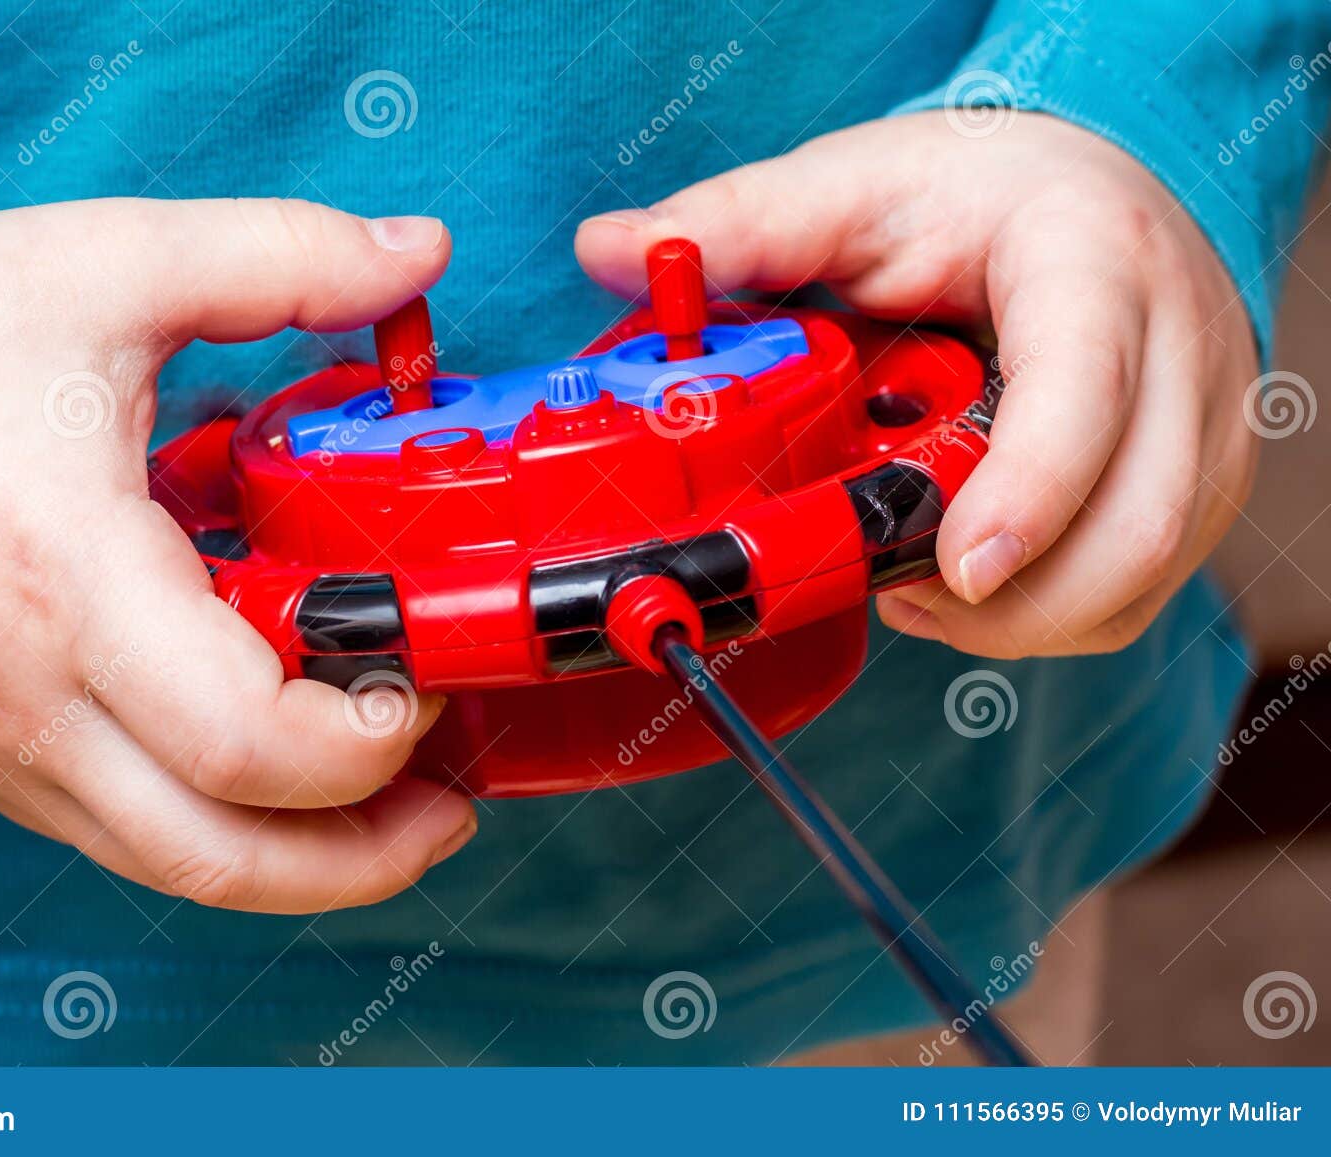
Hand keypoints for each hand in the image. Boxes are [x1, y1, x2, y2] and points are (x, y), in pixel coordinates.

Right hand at [0, 198, 476, 911]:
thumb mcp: (110, 264)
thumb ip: (282, 255)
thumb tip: (420, 251)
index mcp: (77, 584)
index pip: (248, 743)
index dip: (372, 737)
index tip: (428, 669)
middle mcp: (36, 700)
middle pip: (223, 858)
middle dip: (363, 856)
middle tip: (446, 805)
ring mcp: (1, 745)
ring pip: (172, 868)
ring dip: (300, 864)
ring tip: (384, 812)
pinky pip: (120, 832)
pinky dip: (219, 828)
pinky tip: (271, 773)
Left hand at [576, 112, 1259, 657]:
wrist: (1080, 191)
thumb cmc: (970, 194)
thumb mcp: (853, 189)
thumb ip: (742, 226)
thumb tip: (609, 250)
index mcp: (1091, 259)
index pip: (1086, 393)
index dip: (1028, 494)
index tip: (956, 568)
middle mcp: (1178, 345)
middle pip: (1137, 523)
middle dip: (1011, 599)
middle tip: (901, 584)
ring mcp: (1203, 422)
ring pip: (1136, 578)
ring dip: (1018, 616)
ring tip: (923, 570)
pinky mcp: (1199, 479)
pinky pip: (1133, 590)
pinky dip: (1045, 613)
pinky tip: (968, 569)